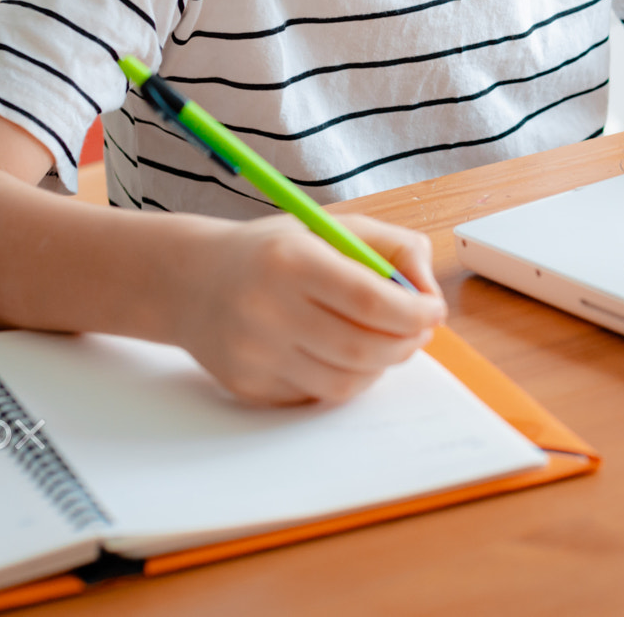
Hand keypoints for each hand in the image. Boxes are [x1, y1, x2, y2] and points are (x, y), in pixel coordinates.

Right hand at [168, 213, 446, 405]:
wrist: (190, 281)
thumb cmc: (274, 251)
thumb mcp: (332, 227)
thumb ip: (393, 247)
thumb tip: (429, 292)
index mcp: (291, 261)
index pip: (372, 301)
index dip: (415, 313)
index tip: (432, 311)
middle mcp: (267, 310)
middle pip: (364, 349)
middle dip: (406, 343)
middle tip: (417, 331)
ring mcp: (255, 355)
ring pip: (346, 382)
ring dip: (380, 365)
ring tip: (381, 340)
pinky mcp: (248, 387)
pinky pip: (317, 396)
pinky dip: (345, 378)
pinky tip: (339, 352)